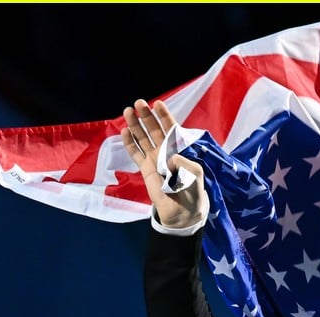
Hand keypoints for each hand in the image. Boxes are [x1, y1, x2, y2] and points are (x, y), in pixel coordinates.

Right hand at [120, 99, 208, 229]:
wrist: (183, 210)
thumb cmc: (193, 190)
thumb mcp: (195, 174)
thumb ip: (185, 163)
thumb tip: (171, 158)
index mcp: (179, 149)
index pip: (170, 129)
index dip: (164, 116)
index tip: (158, 104)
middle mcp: (165, 151)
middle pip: (154, 130)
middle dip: (146, 116)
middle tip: (139, 103)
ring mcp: (154, 159)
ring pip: (142, 138)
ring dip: (135, 125)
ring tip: (128, 111)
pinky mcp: (144, 169)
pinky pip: (135, 153)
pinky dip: (129, 143)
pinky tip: (124, 131)